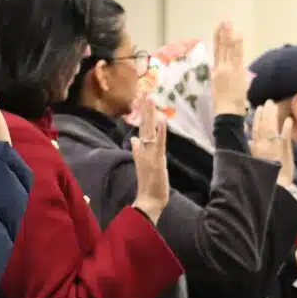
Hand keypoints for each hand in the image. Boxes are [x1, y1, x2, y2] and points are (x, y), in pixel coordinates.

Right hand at [130, 96, 169, 224]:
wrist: (147, 204)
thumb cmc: (148, 189)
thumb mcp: (144, 168)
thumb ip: (139, 153)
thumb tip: (134, 140)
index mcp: (142, 153)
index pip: (142, 131)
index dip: (142, 117)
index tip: (142, 102)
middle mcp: (144, 151)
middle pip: (143, 127)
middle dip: (144, 110)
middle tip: (144, 93)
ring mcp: (149, 155)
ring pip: (149, 132)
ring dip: (149, 115)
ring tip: (149, 99)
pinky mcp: (156, 161)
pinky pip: (159, 144)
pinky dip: (161, 132)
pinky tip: (162, 120)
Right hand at [211, 21, 247, 117]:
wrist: (226, 113)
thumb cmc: (224, 105)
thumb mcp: (220, 89)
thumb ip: (224, 77)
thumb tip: (225, 71)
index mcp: (216, 72)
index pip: (217, 51)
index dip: (217, 38)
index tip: (217, 27)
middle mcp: (221, 68)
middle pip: (221, 47)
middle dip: (222, 33)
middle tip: (223, 20)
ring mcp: (228, 69)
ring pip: (228, 49)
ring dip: (228, 35)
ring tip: (228, 23)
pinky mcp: (236, 72)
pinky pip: (236, 55)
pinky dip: (237, 45)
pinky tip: (237, 34)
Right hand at [249, 101, 294, 186]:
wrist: (277, 188)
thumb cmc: (268, 176)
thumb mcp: (256, 162)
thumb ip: (253, 150)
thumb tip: (249, 141)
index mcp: (256, 149)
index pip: (255, 130)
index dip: (256, 119)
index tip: (257, 108)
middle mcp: (263, 146)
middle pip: (263, 126)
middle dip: (265, 113)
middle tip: (268, 102)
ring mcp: (273, 148)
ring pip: (271, 129)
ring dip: (272, 116)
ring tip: (274, 105)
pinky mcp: (284, 152)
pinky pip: (285, 138)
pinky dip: (286, 129)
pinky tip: (288, 120)